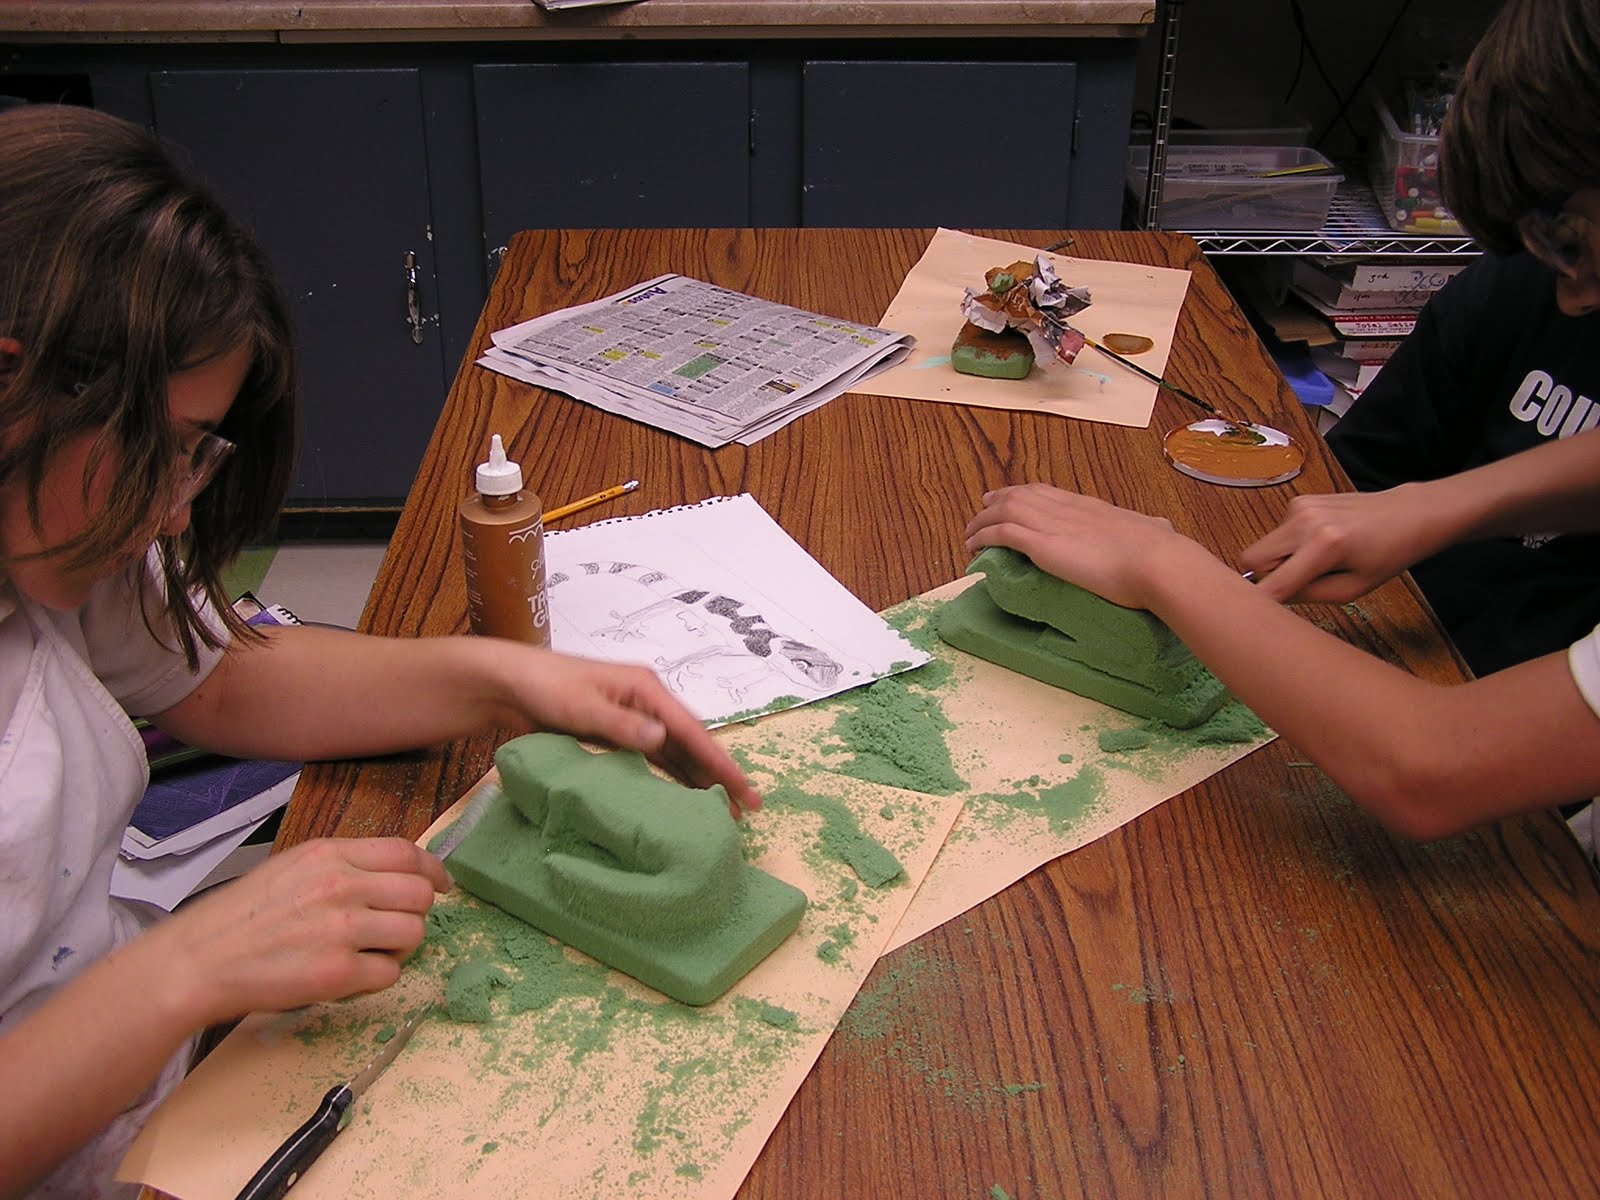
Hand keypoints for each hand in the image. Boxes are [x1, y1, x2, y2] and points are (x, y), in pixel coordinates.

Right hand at [151, 838, 450, 1023]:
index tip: (440, 884)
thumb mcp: (294, 867)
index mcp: (330, 855)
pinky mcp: (338, 973)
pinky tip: (348, 976)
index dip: (432, 870)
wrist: (199, 960)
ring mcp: (342, 930)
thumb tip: (397, 873)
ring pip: (413, 934)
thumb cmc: (243, 916)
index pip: (407, 853)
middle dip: (415, 913)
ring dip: (398, 948)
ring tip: (367, 954)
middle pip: (419, 894)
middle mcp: (341, 886)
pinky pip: (389, 974)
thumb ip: (344, 866)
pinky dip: (376, 979)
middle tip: (394, 927)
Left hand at [498, 651, 761, 819]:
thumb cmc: (544, 687)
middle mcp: (648, 702)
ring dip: (699, 780)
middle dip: (719, 775)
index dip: (720, 762)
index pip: (692, 731)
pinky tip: (685, 798)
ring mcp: (634, 718)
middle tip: (748, 808)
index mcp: (646, 689)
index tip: (743, 789)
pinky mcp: (619, 733)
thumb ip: (621, 724)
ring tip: (723, 811)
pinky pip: (655, 759)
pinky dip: (673, 778)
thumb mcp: (581, 706)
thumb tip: (664, 737)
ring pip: (677, 754)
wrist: (508, 683)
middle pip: (692, 743)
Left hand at [964, 484, 1191, 608]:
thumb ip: (1152, 529)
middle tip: (981, 509)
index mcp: (1089, 506)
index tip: (1011, 497)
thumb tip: (1163, 529)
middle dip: (996, 502)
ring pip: (1003, 511)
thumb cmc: (1159, 552)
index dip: (1025, 493)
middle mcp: (1066, 508)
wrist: (1155, 561)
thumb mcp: (1156, 532)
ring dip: (981, 521)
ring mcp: (1052, 524)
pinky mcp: (1042, 545)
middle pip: (1020, 496)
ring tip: (968, 534)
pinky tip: (972, 546)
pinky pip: (1001, 534)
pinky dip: (983, 537)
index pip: (1047, 492)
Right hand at [1239, 485, 1445, 602]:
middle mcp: (1305, 520)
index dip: (1262, 601)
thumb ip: (1309, 596)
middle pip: (1252, 558)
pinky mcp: (1299, 501)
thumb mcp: (1353, 589)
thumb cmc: (1390, 553)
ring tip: (1317, 561)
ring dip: (1281, 559)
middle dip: (1266, 576)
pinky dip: (1291, 545)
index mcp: (1324, 545)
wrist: (1409, 513)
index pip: (1273, 581)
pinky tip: (1320, 544)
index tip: (1255, 615)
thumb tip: (1274, 597)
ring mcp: (1300, 506)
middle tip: (1296, 584)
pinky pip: (1278, 533)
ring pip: (1264, 546)